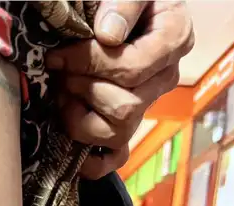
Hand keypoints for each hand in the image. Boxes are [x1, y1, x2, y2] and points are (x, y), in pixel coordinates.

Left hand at [46, 1, 193, 178]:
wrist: (116, 11)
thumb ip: (124, 2)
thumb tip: (108, 35)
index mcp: (174, 38)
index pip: (132, 68)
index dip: (91, 64)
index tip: (59, 54)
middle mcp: (164, 77)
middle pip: (125, 105)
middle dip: (83, 88)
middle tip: (60, 71)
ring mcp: (145, 106)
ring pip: (117, 131)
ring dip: (80, 117)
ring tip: (63, 93)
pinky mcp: (125, 127)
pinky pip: (115, 158)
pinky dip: (93, 161)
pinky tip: (73, 148)